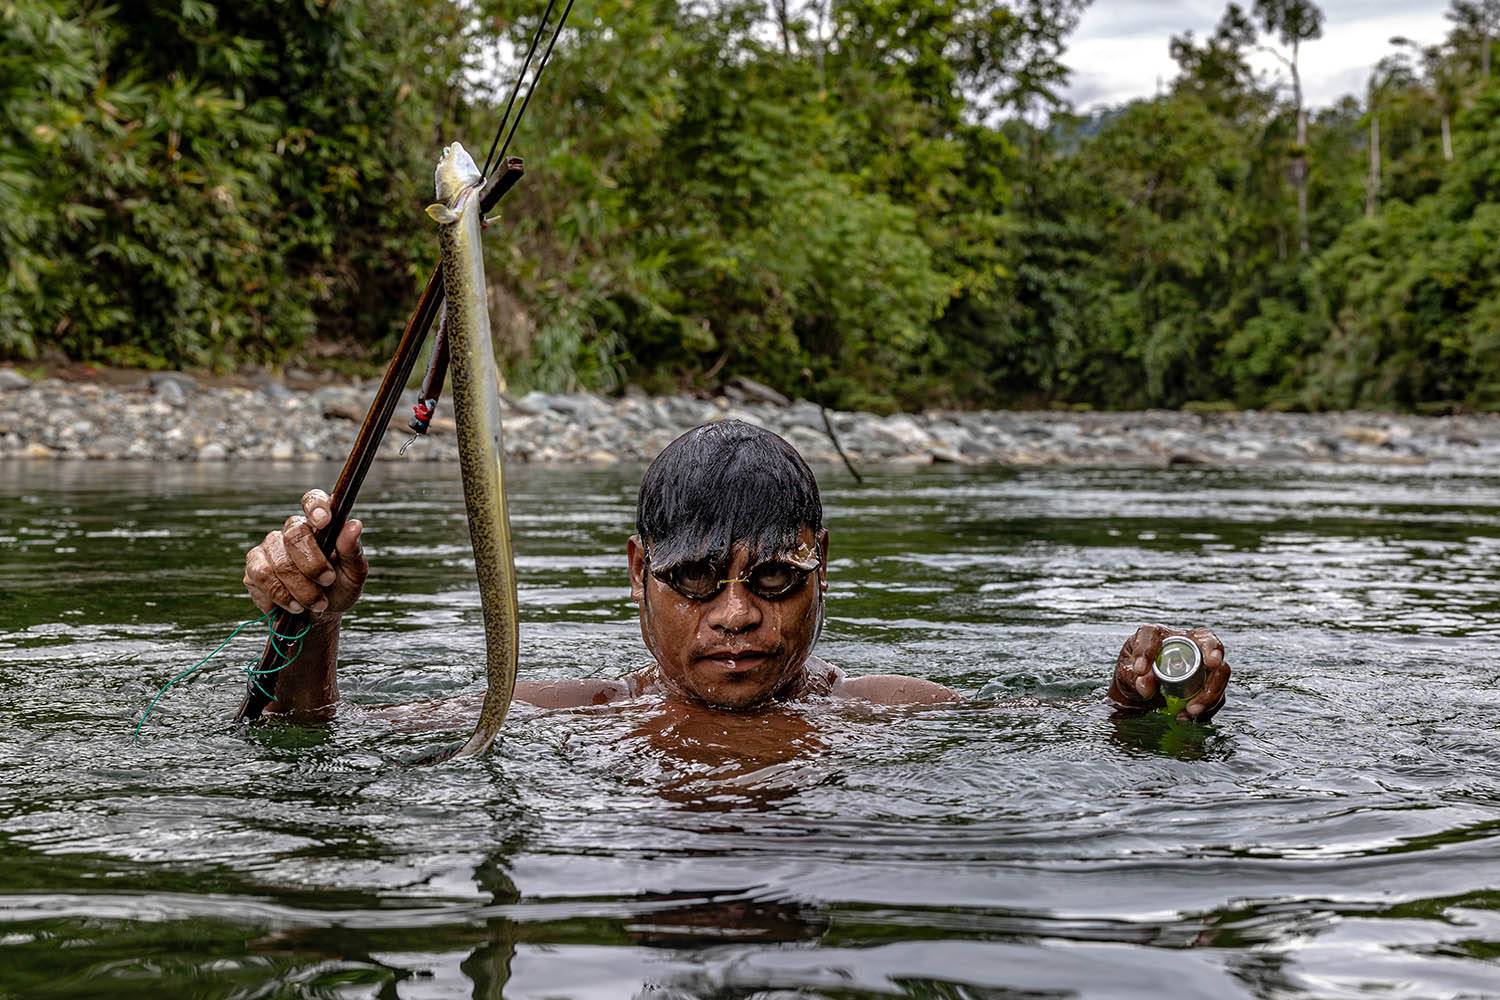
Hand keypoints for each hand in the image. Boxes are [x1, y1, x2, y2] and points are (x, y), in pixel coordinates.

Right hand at [243, 489, 366, 618]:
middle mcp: (291, 531)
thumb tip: (355, 525)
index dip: (315, 507)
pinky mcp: (253, 568)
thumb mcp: (354, 573)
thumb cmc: (339, 588)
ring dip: (301, 589)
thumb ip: (352, 550)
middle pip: (294, 536)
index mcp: (318, 525)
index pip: (312, 500)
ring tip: (316, 603)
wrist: (319, 615)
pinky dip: (282, 596)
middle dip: (313, 565)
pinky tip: (294, 605)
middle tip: (328, 581)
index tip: (323, 522)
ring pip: (280, 563)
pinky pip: (262, 578)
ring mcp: (269, 548)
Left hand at [1109, 624, 1228, 721]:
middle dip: (1213, 652)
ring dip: (1211, 691)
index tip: (1139, 670)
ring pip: (1220, 670)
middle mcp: (1183, 642)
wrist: (1141, 691)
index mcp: (1155, 635)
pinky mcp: (1207, 681)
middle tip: (1212, 665)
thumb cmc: (1133, 674)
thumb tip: (1146, 686)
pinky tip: (1192, 717)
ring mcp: (1200, 661)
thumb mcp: (1126, 675)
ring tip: (1191, 710)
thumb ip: (1133, 678)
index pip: (1151, 634)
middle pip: (1207, 640)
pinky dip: (1209, 707)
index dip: (1146, 650)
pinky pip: (1218, 693)